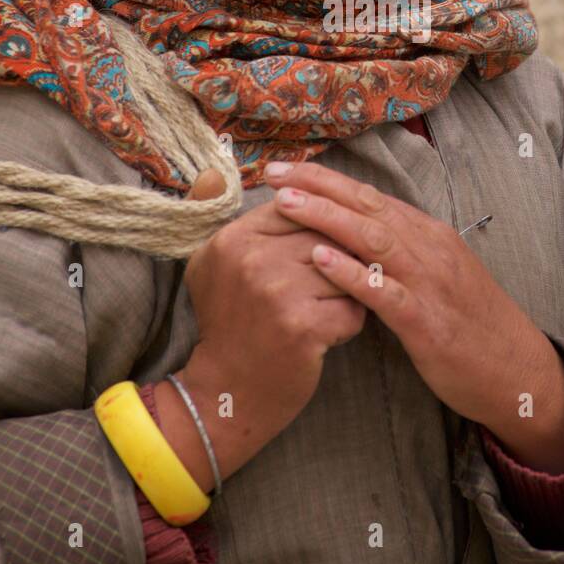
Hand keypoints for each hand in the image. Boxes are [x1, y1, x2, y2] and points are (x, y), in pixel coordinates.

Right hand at [167, 167, 367, 480]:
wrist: (225, 394)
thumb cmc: (228, 325)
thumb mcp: (209, 264)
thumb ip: (216, 215)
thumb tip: (212, 169)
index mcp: (231, 238)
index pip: (298, 207)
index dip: (317, 229)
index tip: (315, 254)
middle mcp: (251, 259)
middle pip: (326, 235)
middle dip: (339, 260)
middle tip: (329, 285)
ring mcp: (277, 291)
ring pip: (346, 269)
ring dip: (347, 291)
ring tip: (326, 308)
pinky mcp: (302, 325)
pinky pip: (354, 307)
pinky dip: (350, 322)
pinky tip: (328, 333)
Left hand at [262, 162, 533, 428]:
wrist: (518, 371)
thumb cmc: (471, 325)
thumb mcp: (439, 274)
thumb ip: (402, 251)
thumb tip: (357, 232)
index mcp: (429, 235)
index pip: (371, 196)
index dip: (327, 179)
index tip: (287, 168)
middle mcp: (429, 248)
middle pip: (367, 206)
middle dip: (318, 186)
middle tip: (273, 173)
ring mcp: (430, 283)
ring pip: (373, 238)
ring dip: (326, 217)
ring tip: (286, 203)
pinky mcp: (427, 322)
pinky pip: (384, 292)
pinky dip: (351, 272)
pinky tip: (319, 260)